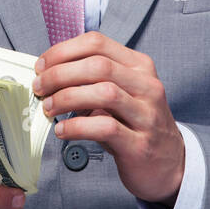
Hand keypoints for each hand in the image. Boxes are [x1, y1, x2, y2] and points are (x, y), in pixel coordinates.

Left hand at [33, 31, 184, 205]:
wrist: (170, 165)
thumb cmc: (135, 126)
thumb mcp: (121, 94)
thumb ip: (93, 80)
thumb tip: (49, 74)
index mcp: (139, 67)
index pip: (97, 43)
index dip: (63, 51)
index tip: (42, 65)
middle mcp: (147, 86)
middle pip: (98, 65)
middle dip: (60, 74)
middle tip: (40, 87)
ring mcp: (147, 115)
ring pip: (104, 92)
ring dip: (66, 98)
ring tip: (48, 108)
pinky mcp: (140, 144)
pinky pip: (105, 128)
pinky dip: (77, 126)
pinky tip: (63, 131)